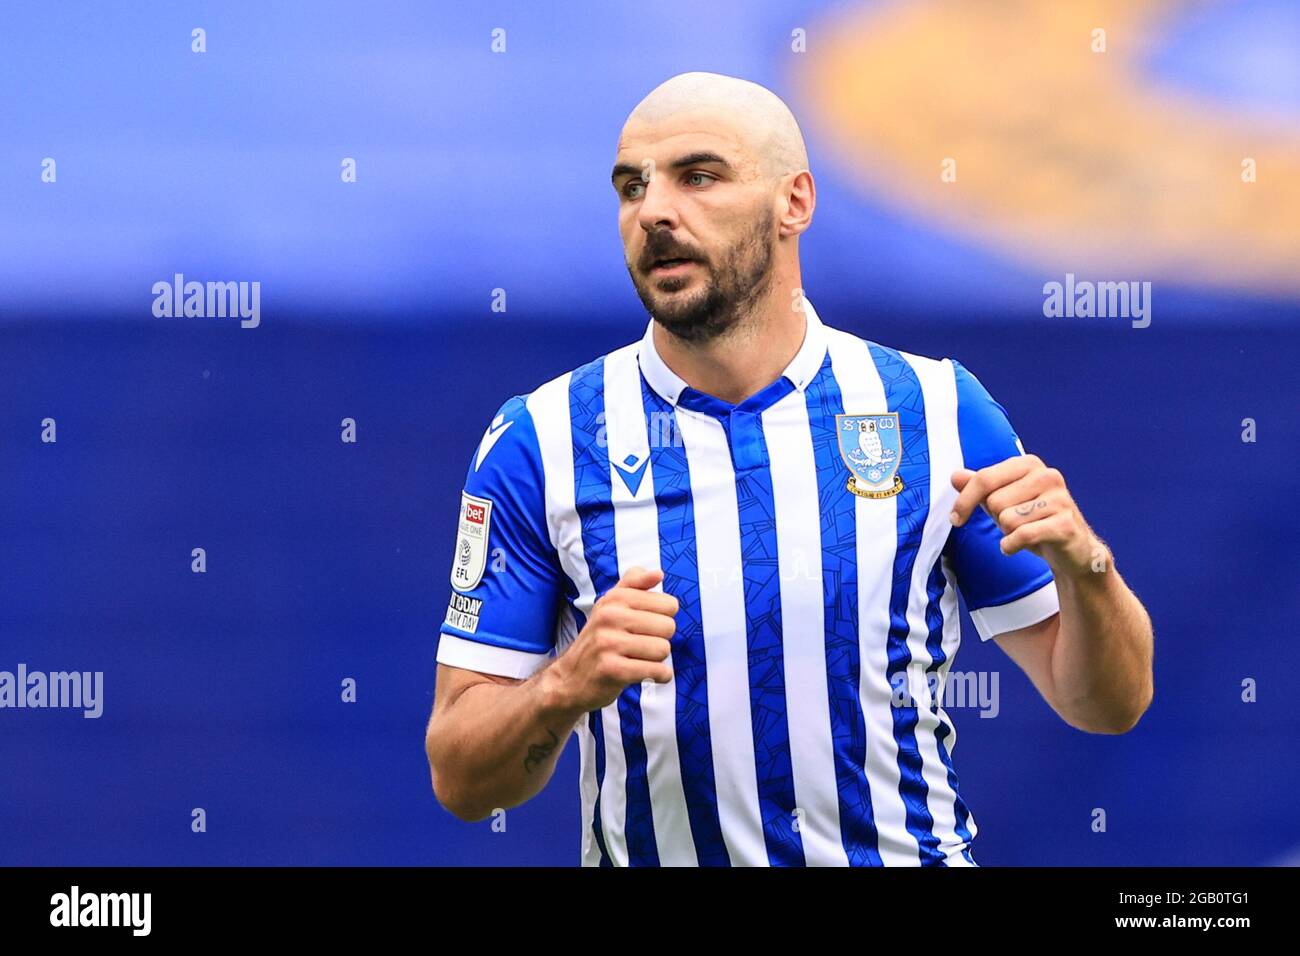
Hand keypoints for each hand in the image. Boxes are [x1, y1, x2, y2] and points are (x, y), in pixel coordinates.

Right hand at [547, 566, 678, 712]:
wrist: (570, 678)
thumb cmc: (599, 639)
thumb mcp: (611, 606)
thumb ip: (635, 584)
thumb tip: (658, 573)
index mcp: (614, 598)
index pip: (669, 605)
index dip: (663, 619)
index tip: (645, 627)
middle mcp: (610, 616)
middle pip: (668, 627)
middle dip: (660, 640)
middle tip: (640, 646)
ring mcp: (608, 643)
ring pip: (663, 649)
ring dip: (657, 659)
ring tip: (638, 659)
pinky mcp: (612, 670)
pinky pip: (656, 670)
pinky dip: (659, 676)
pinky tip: (646, 675)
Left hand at [948, 454, 1104, 576]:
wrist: (1072, 550)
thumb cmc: (1033, 521)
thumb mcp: (1002, 502)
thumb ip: (980, 488)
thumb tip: (955, 476)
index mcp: (1029, 464)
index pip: (984, 478)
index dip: (964, 501)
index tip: (955, 519)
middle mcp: (1047, 476)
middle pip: (994, 502)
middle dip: (998, 519)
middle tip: (1016, 523)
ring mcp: (1059, 499)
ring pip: (1007, 520)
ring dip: (1009, 533)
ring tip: (1026, 532)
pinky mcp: (1065, 524)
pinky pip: (1021, 535)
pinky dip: (1012, 546)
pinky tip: (1018, 546)